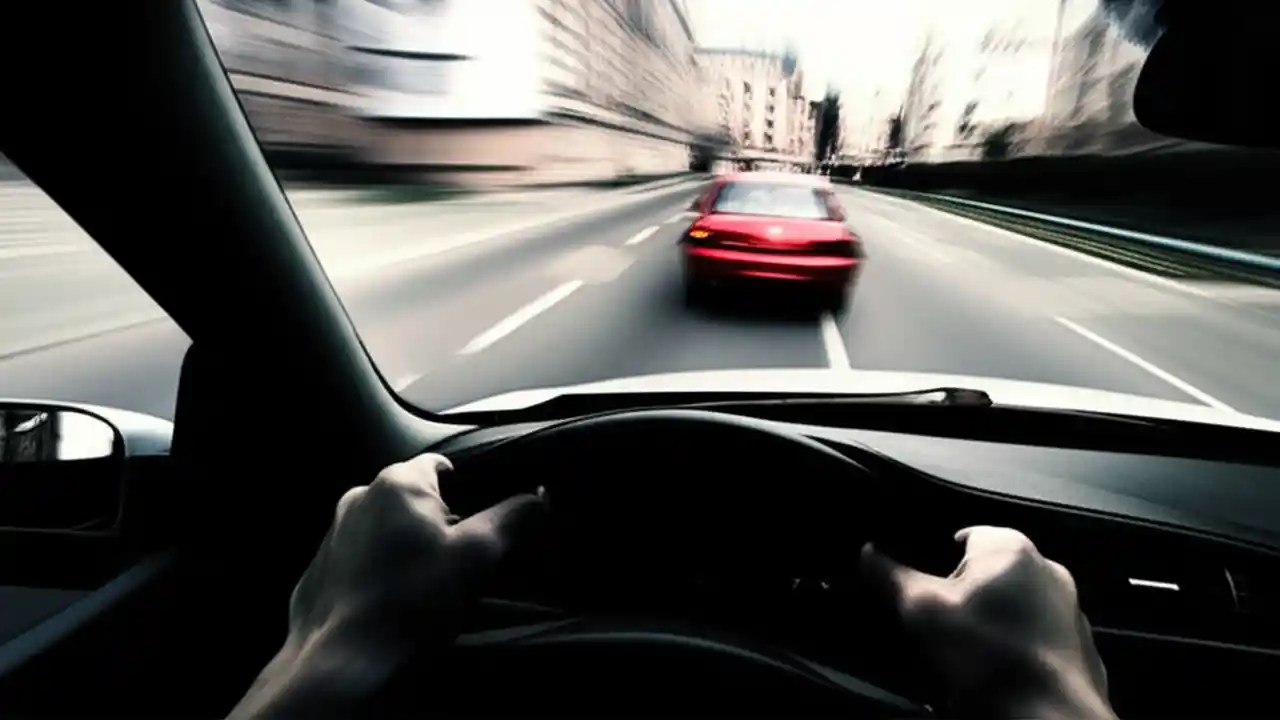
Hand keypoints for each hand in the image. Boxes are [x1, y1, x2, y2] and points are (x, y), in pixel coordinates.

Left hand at [229, 453, 545, 718]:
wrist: (345, 659)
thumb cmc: (414, 600)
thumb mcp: (477, 557)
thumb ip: (512, 519)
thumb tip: (539, 498)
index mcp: (398, 483)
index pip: (440, 465)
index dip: (466, 491)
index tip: (476, 526)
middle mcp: (359, 496)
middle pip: (413, 499)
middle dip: (435, 524)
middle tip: (454, 562)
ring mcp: (334, 531)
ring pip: (385, 527)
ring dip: (405, 546)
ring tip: (422, 586)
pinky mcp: (321, 566)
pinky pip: (361, 556)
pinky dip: (378, 569)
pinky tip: (391, 600)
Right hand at [860, 527, 1115, 719]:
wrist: (1045, 714)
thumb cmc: (981, 651)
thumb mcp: (921, 610)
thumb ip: (891, 576)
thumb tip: (866, 551)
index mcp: (1010, 548)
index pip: (966, 536)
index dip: (937, 561)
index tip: (925, 592)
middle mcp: (1049, 569)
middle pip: (993, 573)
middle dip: (969, 594)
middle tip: (943, 625)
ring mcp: (1071, 610)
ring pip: (1020, 606)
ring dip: (998, 621)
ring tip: (971, 653)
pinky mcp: (1082, 649)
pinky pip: (1040, 639)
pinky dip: (1021, 648)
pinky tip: (1002, 671)